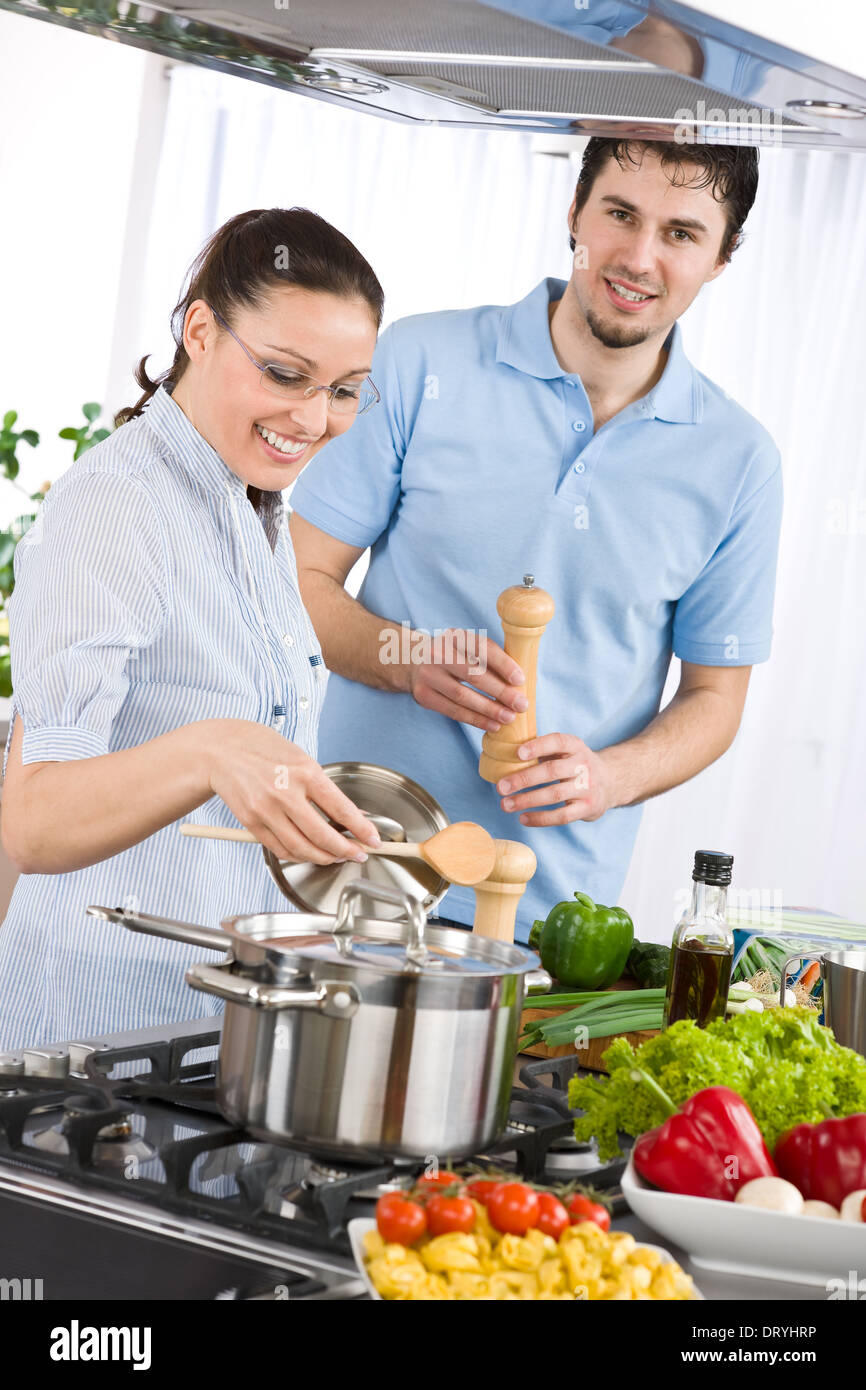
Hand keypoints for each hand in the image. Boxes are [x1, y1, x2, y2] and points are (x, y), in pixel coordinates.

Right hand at [206, 720, 380, 864]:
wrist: (223, 750)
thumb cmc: (265, 749)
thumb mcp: (302, 759)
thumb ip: (324, 788)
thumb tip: (352, 815)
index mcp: (305, 772)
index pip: (342, 810)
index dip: (362, 830)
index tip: (373, 841)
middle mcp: (286, 793)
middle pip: (323, 836)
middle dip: (346, 851)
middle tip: (357, 855)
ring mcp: (266, 810)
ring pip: (302, 849)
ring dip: (324, 858)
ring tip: (335, 857)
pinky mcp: (251, 823)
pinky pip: (280, 849)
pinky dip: (298, 856)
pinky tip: (309, 853)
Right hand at [407, 628, 528, 731]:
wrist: (415, 663)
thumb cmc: (456, 656)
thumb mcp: (470, 648)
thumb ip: (492, 658)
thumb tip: (521, 683)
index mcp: (455, 636)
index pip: (482, 649)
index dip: (503, 665)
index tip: (521, 680)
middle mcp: (438, 652)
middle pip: (473, 675)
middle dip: (500, 692)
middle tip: (521, 705)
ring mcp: (428, 674)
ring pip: (463, 696)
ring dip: (489, 710)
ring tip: (509, 718)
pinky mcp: (423, 695)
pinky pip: (453, 711)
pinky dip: (475, 720)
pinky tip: (492, 725)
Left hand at [495, 733, 617, 826]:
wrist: (610, 782)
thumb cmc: (574, 765)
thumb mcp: (566, 752)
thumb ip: (543, 751)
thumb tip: (504, 754)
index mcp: (576, 746)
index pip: (558, 741)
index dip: (538, 746)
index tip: (517, 753)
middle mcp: (584, 765)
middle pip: (552, 771)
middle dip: (524, 779)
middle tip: (501, 787)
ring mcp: (587, 787)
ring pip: (555, 794)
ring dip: (527, 800)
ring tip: (506, 805)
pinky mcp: (588, 807)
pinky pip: (562, 816)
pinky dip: (541, 819)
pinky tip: (523, 818)